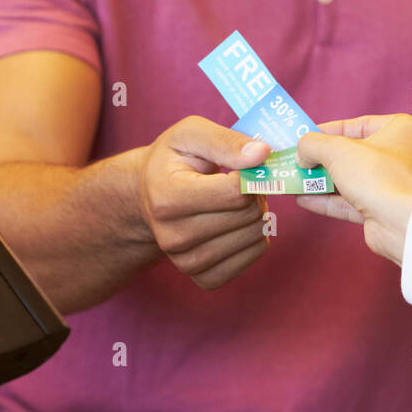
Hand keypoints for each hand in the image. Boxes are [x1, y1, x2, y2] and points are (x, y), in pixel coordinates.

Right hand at [138, 116, 271, 288]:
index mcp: (167, 198)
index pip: (235, 192)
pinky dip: (256, 239)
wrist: (149, 195)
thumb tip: (262, 154)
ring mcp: (186, 261)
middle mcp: (172, 236)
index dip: (249, 173)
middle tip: (241, 182)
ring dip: (257, 215)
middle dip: (254, 193)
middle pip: (247, 215)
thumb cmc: (172, 160)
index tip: (240, 165)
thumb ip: (225, 140)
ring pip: (254, 237)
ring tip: (238, 201)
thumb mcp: (190, 134)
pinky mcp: (202, 277)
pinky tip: (241, 224)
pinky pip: (251, 259)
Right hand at [295, 114, 411, 265]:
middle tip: (303, 159)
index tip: (309, 136)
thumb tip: (301, 152)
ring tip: (299, 179)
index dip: (331, 130)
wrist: (402, 224)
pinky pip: (355, 201)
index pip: (362, 124)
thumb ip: (313, 144)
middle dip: (326, 158)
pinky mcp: (388, 209)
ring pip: (355, 179)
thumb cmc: (379, 175)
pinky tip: (305, 199)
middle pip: (358, 153)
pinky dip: (330, 200)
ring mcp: (398, 185)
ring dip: (325, 180)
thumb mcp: (337, 150)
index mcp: (405, 130)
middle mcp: (407, 155)